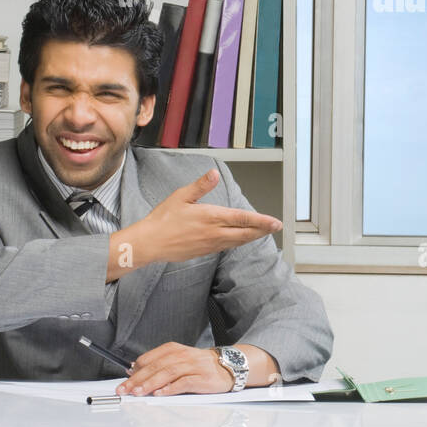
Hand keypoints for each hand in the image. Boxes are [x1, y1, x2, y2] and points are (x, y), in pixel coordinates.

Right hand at [109, 168, 281, 277]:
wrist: (150, 243)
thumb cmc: (163, 220)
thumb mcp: (181, 196)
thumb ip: (201, 186)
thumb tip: (214, 174)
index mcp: (211, 217)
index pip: (243, 219)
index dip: (261, 221)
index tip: (275, 222)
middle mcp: (214, 233)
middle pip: (245, 233)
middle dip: (263, 230)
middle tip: (276, 227)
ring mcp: (210, 244)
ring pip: (238, 241)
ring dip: (252, 237)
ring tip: (263, 232)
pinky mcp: (205, 251)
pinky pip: (227, 247)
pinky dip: (238, 242)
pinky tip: (240, 239)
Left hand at [116, 342, 232, 395]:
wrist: (226, 365)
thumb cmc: (199, 364)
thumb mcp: (177, 359)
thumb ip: (158, 364)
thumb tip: (134, 372)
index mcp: (173, 349)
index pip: (150, 358)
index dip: (135, 370)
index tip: (124, 380)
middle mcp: (182, 355)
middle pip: (156, 366)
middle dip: (138, 379)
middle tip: (126, 389)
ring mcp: (193, 366)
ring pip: (168, 373)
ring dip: (151, 383)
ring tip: (139, 392)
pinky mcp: (202, 378)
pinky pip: (184, 382)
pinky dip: (171, 388)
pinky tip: (161, 393)